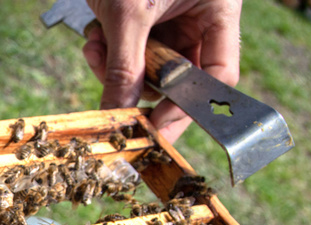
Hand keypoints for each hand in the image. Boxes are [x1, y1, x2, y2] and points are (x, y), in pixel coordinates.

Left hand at [82, 0, 241, 142]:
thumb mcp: (129, 13)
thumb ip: (124, 65)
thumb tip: (118, 112)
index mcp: (217, 13)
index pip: (217, 75)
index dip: (187, 105)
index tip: (155, 126)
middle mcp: (197, 22)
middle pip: (176, 79)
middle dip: (138, 85)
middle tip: (114, 97)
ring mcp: (169, 25)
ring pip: (145, 73)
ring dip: (115, 69)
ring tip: (97, 46)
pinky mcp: (140, 27)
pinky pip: (126, 59)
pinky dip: (105, 56)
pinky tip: (93, 38)